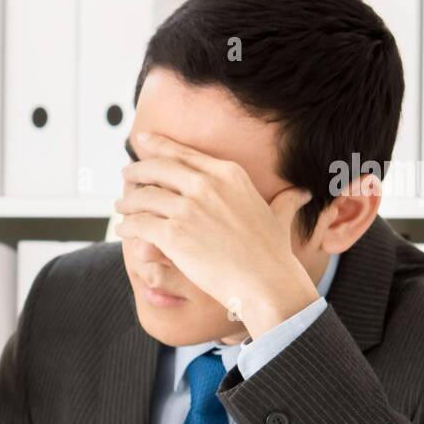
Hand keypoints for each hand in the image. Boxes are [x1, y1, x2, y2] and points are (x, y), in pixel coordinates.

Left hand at [114, 133, 317, 338]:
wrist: (266, 282)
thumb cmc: (273, 254)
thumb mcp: (279, 216)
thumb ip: (286, 200)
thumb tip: (302, 192)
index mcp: (228, 174)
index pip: (184, 153)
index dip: (159, 146)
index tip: (143, 141)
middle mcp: (206, 185)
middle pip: (158, 169)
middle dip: (137, 171)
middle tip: (126, 175)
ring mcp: (188, 209)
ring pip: (144, 197)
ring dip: (128, 201)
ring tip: (122, 206)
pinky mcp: (173, 234)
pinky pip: (139, 224)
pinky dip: (127, 226)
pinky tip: (123, 230)